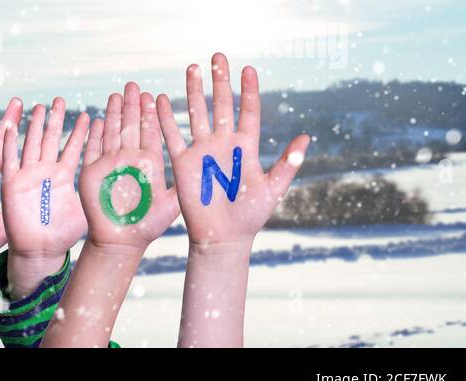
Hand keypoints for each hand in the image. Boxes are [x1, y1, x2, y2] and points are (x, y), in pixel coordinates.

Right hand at [1, 98, 89, 261]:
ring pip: (31, 144)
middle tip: (61, 100)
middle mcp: (46, 172)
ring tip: (39, 107)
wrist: (39, 252)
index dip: (80, 131)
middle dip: (56, 120)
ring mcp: (28, 176)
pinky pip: (9, 160)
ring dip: (34, 126)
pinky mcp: (12, 184)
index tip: (88, 114)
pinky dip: (9, 143)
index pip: (73, 147)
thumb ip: (98, 193)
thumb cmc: (63, 236)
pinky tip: (10, 126)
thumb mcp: (85, 210)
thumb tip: (127, 184)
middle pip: (51, 139)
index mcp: (65, 176)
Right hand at [77, 82, 179, 250]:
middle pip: (131, 127)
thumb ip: (186, 184)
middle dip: (132, 106)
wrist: (120, 243)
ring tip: (116, 95)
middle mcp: (129, 160)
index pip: (151, 132)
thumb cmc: (146, 227)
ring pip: (111, 133)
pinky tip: (94, 120)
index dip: (152, 114)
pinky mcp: (91, 174)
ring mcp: (109, 165)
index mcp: (149, 163)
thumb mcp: (173, 203)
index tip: (154, 95)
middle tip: (134, 85)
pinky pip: (91, 149)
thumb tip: (212, 173)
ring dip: (113, 114)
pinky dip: (93, 135)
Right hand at [157, 53, 309, 247]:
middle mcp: (224, 143)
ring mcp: (202, 151)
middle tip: (218, 57)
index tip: (248, 69)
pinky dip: (166, 119)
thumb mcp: (273, 189)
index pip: (248, 111)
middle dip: (219, 81)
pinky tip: (160, 101)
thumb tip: (305, 138)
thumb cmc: (250, 215)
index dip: (249, 90)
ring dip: (193, 91)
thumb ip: (288, 163)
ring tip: (191, 68)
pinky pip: (173, 136)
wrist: (222, 236)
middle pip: (221, 105)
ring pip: (196, 114)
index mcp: (246, 146)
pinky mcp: (183, 163)